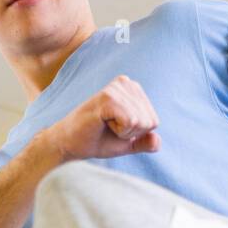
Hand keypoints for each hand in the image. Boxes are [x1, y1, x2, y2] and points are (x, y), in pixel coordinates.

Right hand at [44, 76, 160, 161]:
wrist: (70, 143)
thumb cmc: (97, 140)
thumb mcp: (127, 143)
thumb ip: (144, 142)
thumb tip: (157, 142)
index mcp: (132, 89)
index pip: (154, 121)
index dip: (136, 134)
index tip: (116, 130)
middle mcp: (126, 83)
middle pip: (150, 121)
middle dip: (131, 133)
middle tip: (109, 128)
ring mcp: (116, 88)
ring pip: (141, 122)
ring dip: (124, 132)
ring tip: (105, 125)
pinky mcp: (108, 97)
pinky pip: (131, 122)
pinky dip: (119, 131)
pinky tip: (102, 124)